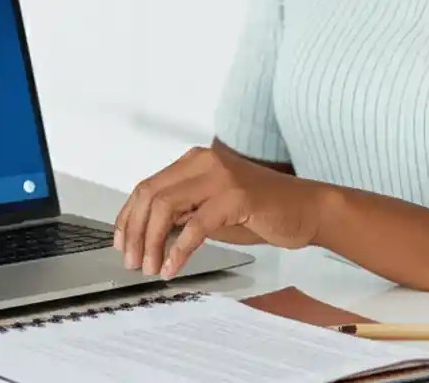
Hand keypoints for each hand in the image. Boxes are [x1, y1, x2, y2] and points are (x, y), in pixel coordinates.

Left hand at [113, 145, 331, 279]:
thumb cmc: (261, 211)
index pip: (147, 186)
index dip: (127, 217)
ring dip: (151, 241)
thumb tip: (147, 235)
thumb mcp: (212, 211)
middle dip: (134, 232)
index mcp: (195, 161)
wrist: (307, 209)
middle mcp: (204, 162)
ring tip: (150, 266)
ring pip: (166, 206)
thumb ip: (182, 215)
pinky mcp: (236, 196)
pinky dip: (179, 250)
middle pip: (150, 194)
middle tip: (131, 261)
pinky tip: (172, 267)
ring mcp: (220, 176)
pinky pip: (196, 225)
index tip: (121, 243)